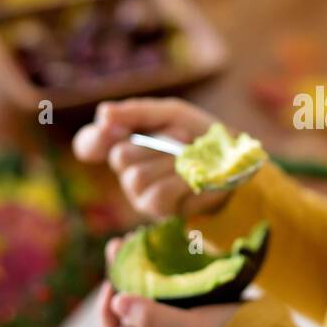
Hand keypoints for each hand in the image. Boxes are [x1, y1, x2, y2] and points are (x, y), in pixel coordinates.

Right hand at [72, 96, 233, 219]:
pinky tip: (194, 177)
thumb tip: (102, 114)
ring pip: (138, 177)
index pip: (90, 143)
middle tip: (180, 139)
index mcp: (126, 143)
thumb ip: (137, 112)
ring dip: (171, 162)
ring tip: (189, 159)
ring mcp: (142, 195)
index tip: (109, 128)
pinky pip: (159, 194)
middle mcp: (128, 171)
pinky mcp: (161, 214)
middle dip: (154, 144)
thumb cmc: (201, 136)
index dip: (95, 138)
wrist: (236, 160)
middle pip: (120, 156)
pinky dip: (181, 180)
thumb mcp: (171, 115)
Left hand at [97, 237, 240, 326]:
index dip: (106, 311)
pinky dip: (170, 264)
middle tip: (122, 243)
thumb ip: (152, 318)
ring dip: (143, 265)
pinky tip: (172, 244)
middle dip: (122, 275)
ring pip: (152, 290)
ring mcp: (184, 316)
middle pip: (131, 305)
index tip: (113, 284)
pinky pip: (176, 282)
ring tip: (142, 236)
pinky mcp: (202, 302)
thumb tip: (116, 299)